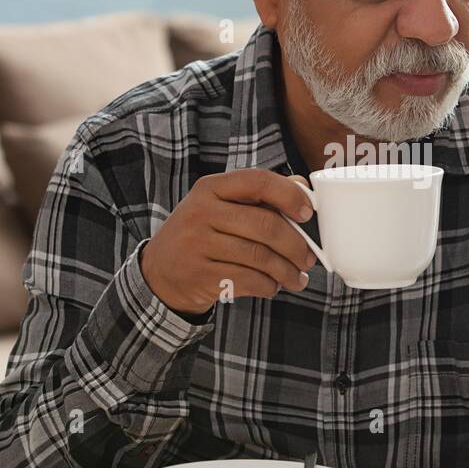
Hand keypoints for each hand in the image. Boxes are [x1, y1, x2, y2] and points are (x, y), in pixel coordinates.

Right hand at [140, 168, 316, 314]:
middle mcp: (201, 212)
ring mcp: (198, 244)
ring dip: (287, 272)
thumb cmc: (201, 234)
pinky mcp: (200, 275)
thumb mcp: (220, 206)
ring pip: (261, 258)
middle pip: (266, 225)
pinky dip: (268, 286)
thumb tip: (303, 186)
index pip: (258, 181)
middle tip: (309, 258)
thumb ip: (259, 195)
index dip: (290, 196)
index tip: (309, 213)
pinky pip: (249, 281)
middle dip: (297, 245)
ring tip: (296, 279)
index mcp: (211, 188)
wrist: (159, 272)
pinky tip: (272, 286)